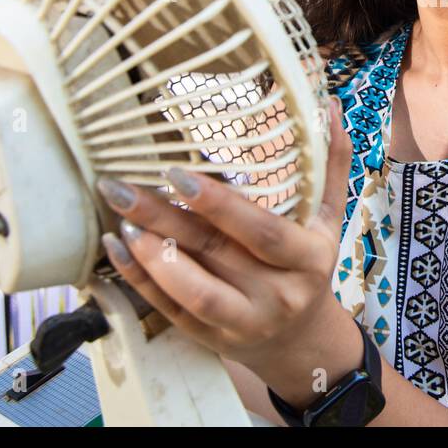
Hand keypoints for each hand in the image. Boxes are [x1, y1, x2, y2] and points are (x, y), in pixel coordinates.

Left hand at [96, 96, 352, 372]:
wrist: (301, 342)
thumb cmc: (309, 267)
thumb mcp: (329, 220)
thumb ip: (330, 166)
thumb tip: (329, 106)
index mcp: (308, 260)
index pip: (262, 232)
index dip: (219, 205)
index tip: (177, 175)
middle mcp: (278, 295)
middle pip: (216, 254)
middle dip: (165, 218)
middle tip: (124, 186)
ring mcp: (243, 322)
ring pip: (192, 292)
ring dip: (151, 256)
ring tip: (122, 220)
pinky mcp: (210, 339)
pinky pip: (169, 310)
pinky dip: (138, 280)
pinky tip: (117, 249)